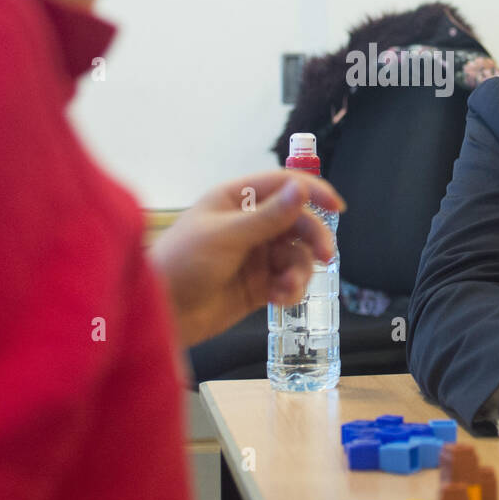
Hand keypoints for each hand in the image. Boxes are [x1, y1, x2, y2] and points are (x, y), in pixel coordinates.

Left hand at [150, 170, 344, 347]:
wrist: (161, 314)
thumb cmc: (184, 263)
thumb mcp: (227, 236)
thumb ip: (269, 217)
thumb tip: (302, 190)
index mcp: (236, 199)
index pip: (283, 184)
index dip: (312, 192)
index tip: (337, 207)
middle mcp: (249, 223)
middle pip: (297, 221)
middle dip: (313, 238)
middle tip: (326, 256)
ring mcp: (255, 255)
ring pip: (296, 254)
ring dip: (300, 270)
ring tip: (287, 287)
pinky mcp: (258, 285)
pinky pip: (288, 281)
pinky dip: (290, 289)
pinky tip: (280, 299)